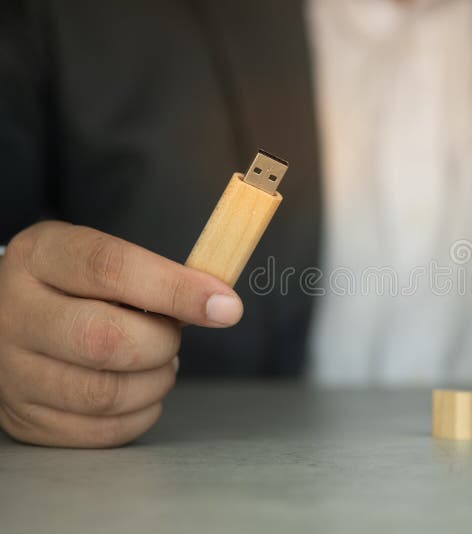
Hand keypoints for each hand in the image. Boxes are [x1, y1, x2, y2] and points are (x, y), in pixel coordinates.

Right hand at [0, 221, 242, 446]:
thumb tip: (220, 305)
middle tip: (172, 334)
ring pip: (105, 394)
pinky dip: (141, 413)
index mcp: (39, 256)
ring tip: (158, 361)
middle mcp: (14, 313)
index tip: (226, 306)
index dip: (176, 289)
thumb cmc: (77, 286)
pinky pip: (102, 430)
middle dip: (162, 342)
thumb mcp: (104, 258)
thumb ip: (158, 274)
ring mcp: (12, 371)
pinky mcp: (25, 418)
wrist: (12, 317)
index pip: (111, 268)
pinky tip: (140, 389)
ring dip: (155, 380)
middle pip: (105, 340)